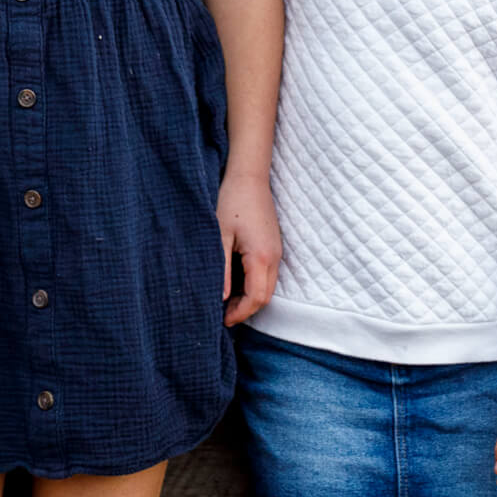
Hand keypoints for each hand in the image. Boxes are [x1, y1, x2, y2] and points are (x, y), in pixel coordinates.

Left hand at [218, 171, 280, 325]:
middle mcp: (275, 257)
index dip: (240, 313)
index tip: (221, 320)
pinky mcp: (272, 245)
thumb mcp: (219, 236)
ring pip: (268, 286)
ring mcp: (276, 251)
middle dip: (245, 310)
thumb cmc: (231, 202)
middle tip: (221, 314)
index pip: (256, 298)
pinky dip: (252, 284)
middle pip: (265, 296)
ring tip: (225, 300)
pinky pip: (267, 274)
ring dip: (249, 297)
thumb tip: (220, 299)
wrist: (248, 177)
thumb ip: (221, 269)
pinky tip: (233, 281)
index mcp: (262, 257)